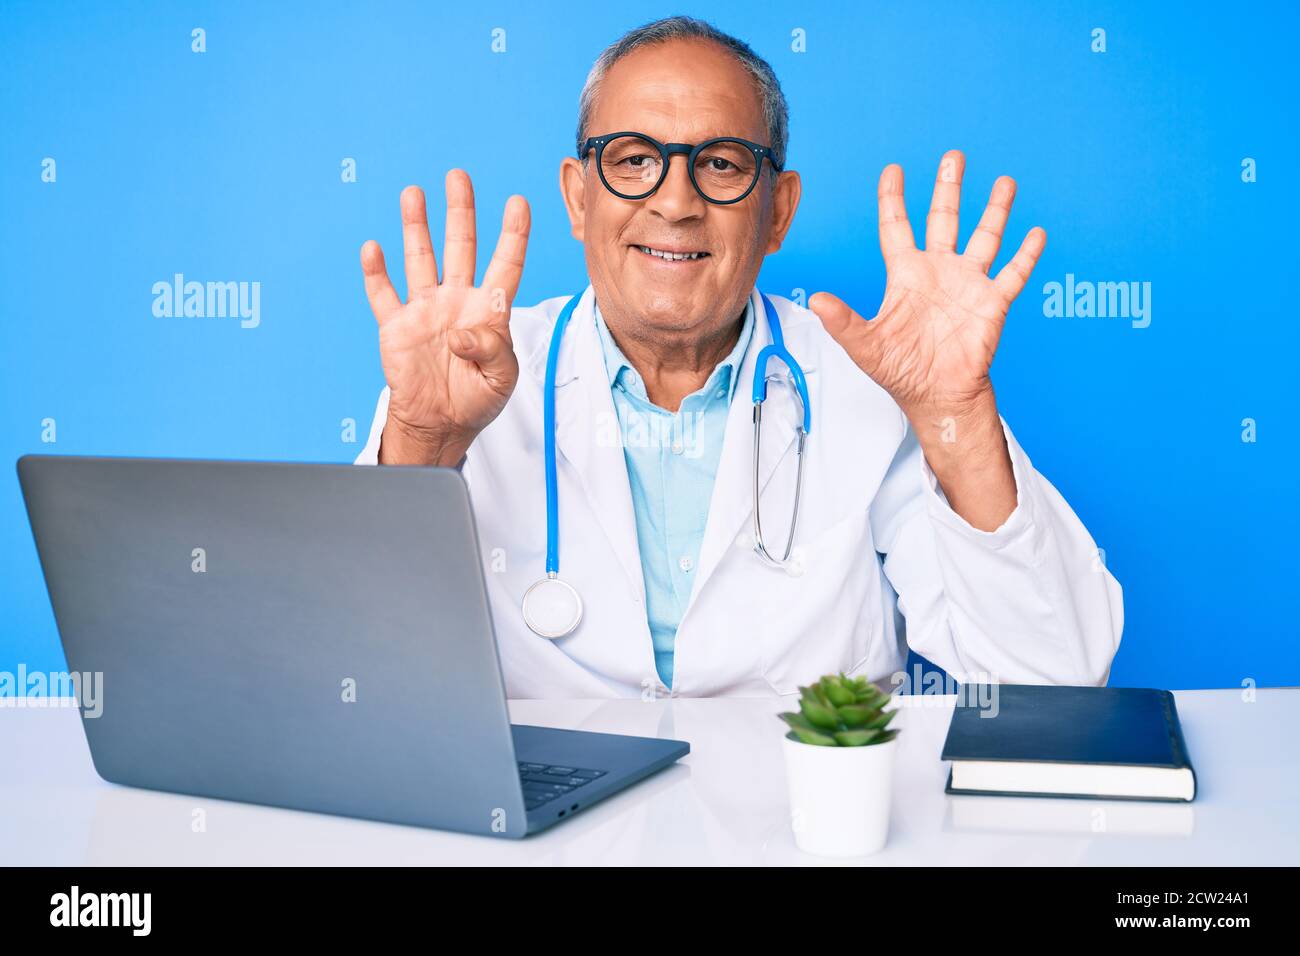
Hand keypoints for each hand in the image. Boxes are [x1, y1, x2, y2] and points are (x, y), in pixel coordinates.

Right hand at [361, 170, 529, 464]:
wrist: (439, 425)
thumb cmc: (477, 400)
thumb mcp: (501, 380)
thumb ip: (491, 350)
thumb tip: (461, 332)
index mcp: (489, 311)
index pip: (505, 265)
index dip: (513, 235)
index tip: (518, 202)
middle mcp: (457, 301)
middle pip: (460, 247)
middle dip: (460, 212)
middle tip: (458, 177)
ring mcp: (425, 310)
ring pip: (421, 259)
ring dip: (416, 227)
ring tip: (413, 193)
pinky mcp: (396, 326)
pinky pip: (383, 294)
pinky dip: (376, 273)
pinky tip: (373, 248)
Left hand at [809, 150, 1043, 422]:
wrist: (936, 396)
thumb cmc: (899, 372)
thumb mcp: (865, 345)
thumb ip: (842, 320)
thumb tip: (816, 301)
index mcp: (905, 276)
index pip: (897, 228)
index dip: (893, 199)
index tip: (893, 170)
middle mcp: (938, 272)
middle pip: (944, 220)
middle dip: (949, 188)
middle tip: (954, 156)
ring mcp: (967, 284)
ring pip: (985, 237)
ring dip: (995, 210)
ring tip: (1005, 181)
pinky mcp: (991, 303)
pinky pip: (1012, 274)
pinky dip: (1026, 255)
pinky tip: (1036, 232)